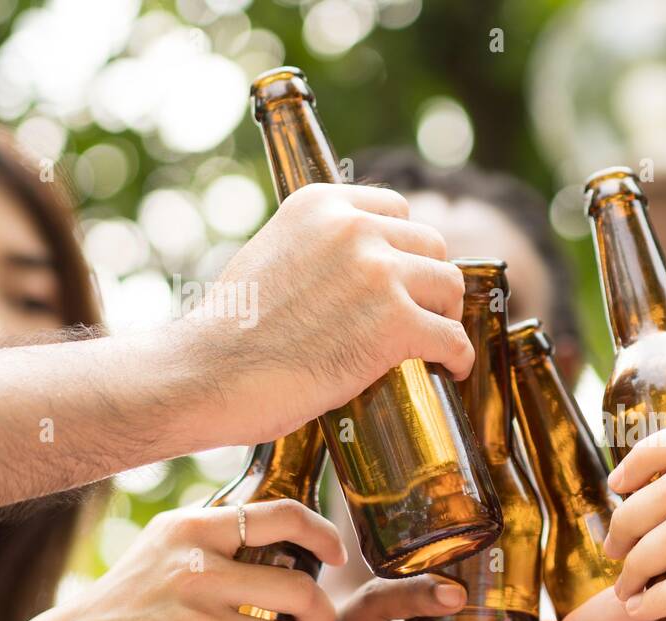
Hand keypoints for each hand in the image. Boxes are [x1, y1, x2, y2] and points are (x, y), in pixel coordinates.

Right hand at [26, 499, 343, 620]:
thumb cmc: (127, 598)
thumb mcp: (165, 544)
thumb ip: (216, 533)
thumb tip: (281, 527)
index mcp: (197, 529)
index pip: (283, 516)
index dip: (324, 535)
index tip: (339, 555)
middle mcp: (199, 568)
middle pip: (301, 589)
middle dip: (323, 615)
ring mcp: (197, 619)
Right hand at [186, 182, 472, 446]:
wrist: (207, 373)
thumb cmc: (231, 330)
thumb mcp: (272, 253)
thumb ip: (317, 247)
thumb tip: (351, 267)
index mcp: (321, 203)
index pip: (397, 209)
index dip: (407, 248)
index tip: (405, 277)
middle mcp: (355, 228)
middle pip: (431, 245)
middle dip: (430, 282)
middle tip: (422, 316)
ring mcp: (378, 273)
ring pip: (449, 286)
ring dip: (446, 317)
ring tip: (434, 344)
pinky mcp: (396, 323)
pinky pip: (453, 338)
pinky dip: (458, 358)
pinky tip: (452, 371)